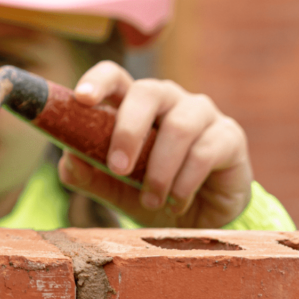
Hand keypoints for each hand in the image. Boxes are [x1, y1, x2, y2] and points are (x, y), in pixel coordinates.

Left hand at [57, 61, 252, 227]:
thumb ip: (87, 174)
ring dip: (159, 168)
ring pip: (179, 125)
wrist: (199, 222)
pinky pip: (204, 151)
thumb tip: (68, 160)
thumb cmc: (150, 193)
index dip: (97, 81)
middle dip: (128, 130)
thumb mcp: (112, 188)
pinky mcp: (229, 136)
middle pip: (148, 92)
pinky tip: (176, 201)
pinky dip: (184, 181)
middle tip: (118, 168)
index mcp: (133, 105)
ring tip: (151, 201)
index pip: (115, 76)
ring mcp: (201, 114)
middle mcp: (168, 100)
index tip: (82, 99)